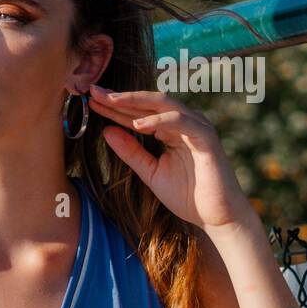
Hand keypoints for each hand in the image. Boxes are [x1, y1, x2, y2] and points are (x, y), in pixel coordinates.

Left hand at [87, 85, 255, 231]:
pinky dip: (158, 121)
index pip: (138, 112)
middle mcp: (184, 123)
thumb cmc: (188, 195)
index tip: (90, 101)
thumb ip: (130, 152)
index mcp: (170, 130)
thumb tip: (106, 131)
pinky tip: (137, 124)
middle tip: (94, 91)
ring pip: (164, 104)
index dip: (114, 107)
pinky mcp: (206, 138)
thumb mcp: (150, 172)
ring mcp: (197, 127)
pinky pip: (180, 122)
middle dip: (120, 96)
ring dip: (135, 101)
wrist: (216, 216)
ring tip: (110, 101)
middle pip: (149, 101)